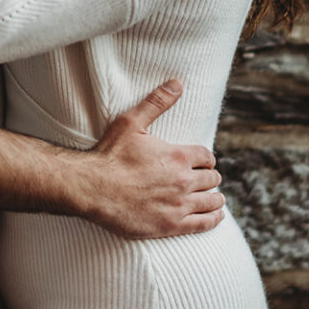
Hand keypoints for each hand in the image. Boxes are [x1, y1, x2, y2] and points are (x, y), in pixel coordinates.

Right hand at [84, 79, 223, 239]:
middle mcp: (184, 180)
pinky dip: (214, 218)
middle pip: (212, 178)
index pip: (206, 156)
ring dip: (216, 198)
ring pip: (212, 201)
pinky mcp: (172, 225)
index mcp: (178, 156)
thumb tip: (177, 83)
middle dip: (210, 177)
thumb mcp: (130, 122)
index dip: (206, 158)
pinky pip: (204, 223)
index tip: (202, 162)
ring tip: (216, 198)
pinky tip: (216, 216)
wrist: (92, 188)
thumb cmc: (109, 155)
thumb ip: (156, 102)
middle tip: (206, 179)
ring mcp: (179, 204)